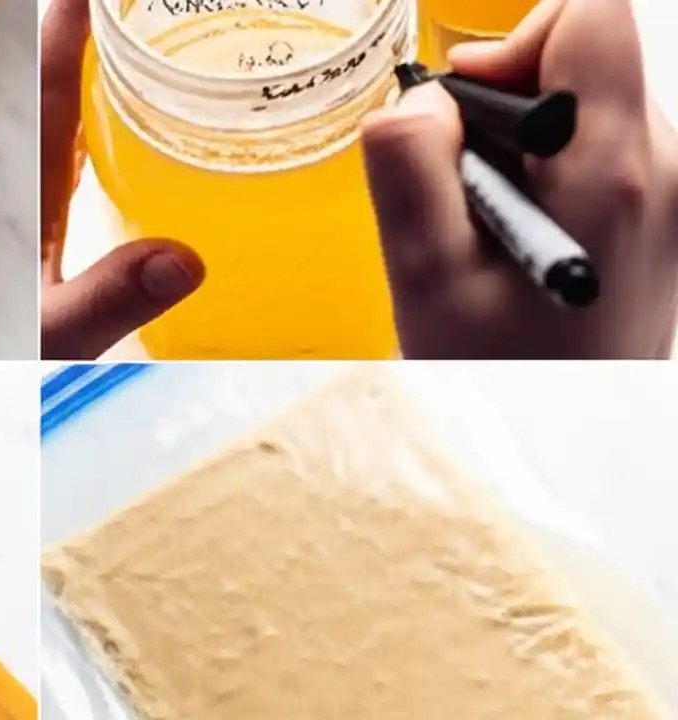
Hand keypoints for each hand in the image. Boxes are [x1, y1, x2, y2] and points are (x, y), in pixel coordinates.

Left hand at [40, 0, 204, 359]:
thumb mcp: (46, 336)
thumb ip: (105, 302)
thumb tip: (183, 260)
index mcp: (23, 189)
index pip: (50, 83)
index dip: (68, 23)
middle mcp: (25, 183)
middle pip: (57, 83)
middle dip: (90, 35)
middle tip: (135, 10)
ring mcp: (34, 202)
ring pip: (65, 113)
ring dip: (94, 69)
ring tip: (141, 36)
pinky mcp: (45, 227)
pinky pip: (75, 150)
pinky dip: (100, 118)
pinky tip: (132, 113)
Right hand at [362, 0, 677, 358]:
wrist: (560, 445)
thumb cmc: (496, 376)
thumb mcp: (424, 278)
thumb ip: (410, 166)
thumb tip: (422, 99)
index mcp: (614, 173)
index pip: (595, 15)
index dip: (518, 38)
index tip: (472, 106)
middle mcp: (670, 170)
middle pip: (587, 61)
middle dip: (510, 107)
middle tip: (471, 196)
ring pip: (591, 106)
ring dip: (529, 147)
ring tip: (500, 229)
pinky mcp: (672, 214)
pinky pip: (605, 149)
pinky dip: (554, 173)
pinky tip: (530, 236)